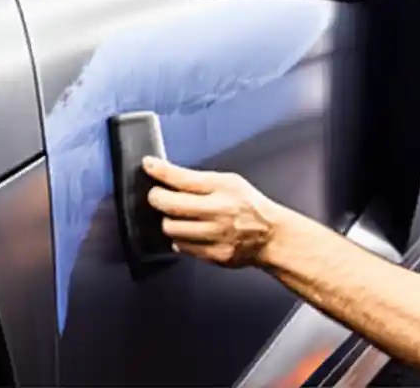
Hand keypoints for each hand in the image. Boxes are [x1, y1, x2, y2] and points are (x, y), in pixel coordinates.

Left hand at [142, 156, 286, 267]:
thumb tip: (167, 175)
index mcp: (223, 189)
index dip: (161, 171)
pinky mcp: (214, 255)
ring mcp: (216, 236)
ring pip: (171, 228)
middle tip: (157, 195)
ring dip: (167, 220)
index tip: (148, 165)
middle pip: (170, 205)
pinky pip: (182, 246)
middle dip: (156, 198)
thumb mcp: (229, 182)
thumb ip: (200, 180)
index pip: (184, 178)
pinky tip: (188, 232)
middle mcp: (219, 212)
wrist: (270, 236)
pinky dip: (179, 238)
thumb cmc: (249, 205)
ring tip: (176, 216)